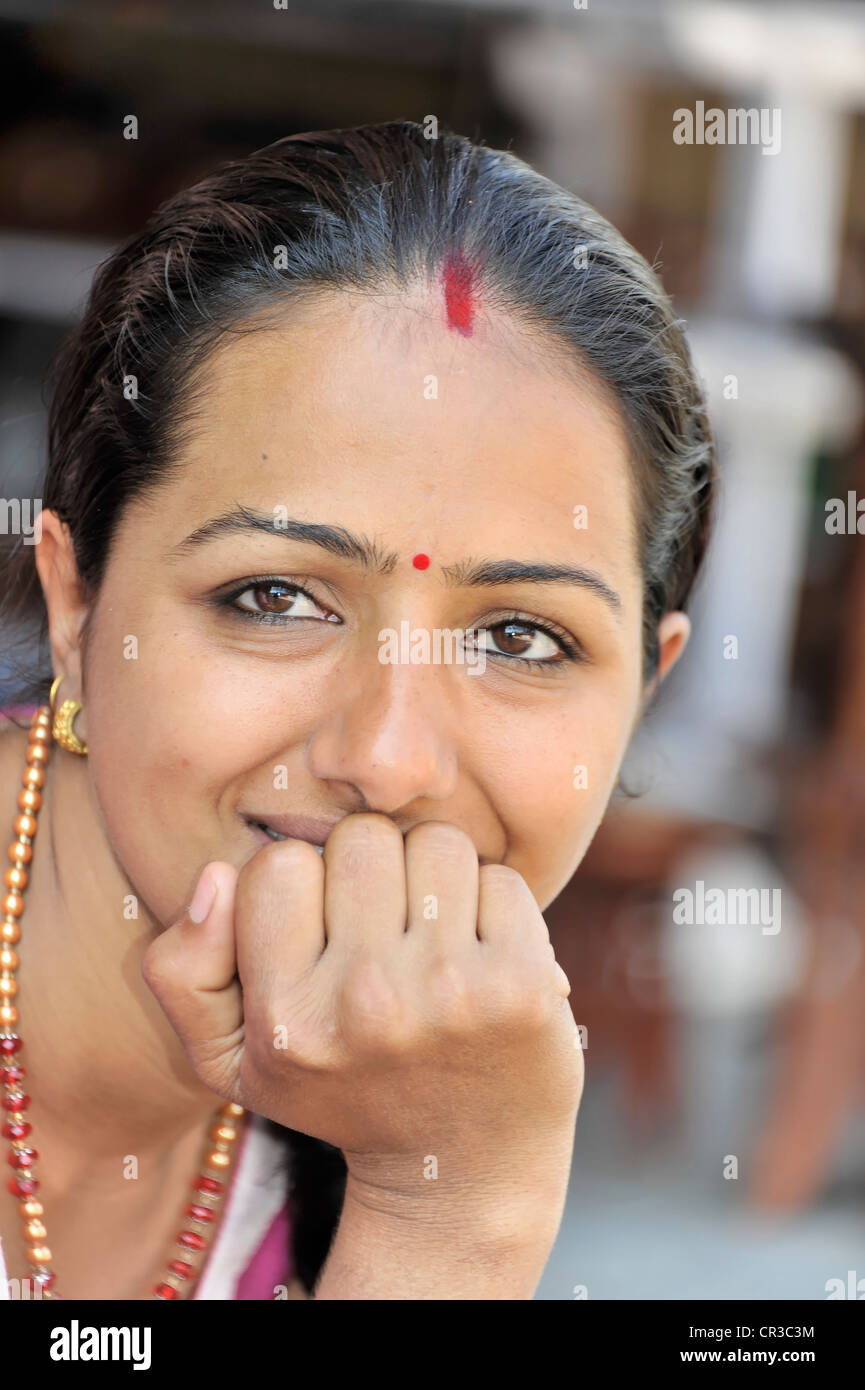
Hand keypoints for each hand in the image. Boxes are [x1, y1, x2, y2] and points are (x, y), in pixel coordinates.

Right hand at [142, 814, 582, 1220]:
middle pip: (362, 839)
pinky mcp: (523, 986)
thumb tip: (214, 875)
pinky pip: (501, 879)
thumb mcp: (231, 1059)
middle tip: (384, 930)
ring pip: (436, 844)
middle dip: (373, 870)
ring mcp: (450, 993)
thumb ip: (183, 970)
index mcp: (286, 1019)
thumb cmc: (341, 1089)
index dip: (303, 885)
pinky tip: (483, 958)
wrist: (460, 1170)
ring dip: (436, 879)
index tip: (323, 931)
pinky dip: (493, 906)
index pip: (279, 864)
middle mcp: (365, 1005)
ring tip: (433, 940)